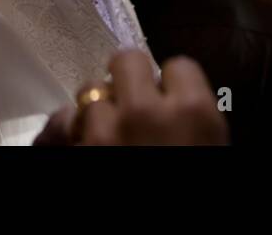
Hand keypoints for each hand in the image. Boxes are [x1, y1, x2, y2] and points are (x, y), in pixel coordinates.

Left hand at [36, 51, 228, 145]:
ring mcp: (105, 131)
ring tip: (105, 133)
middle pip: (127, 60)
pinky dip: (68, 132)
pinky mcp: (74, 153)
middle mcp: (147, 111)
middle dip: (128, 80)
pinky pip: (63, 123)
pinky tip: (78, 145)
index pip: (179, 66)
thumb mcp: (209, 156)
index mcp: (195, 114)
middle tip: (132, 104)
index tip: (169, 99)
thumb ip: (196, 127)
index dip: (171, 84)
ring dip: (96, 110)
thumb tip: (182, 107)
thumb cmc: (194, 210)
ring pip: (89, 92)